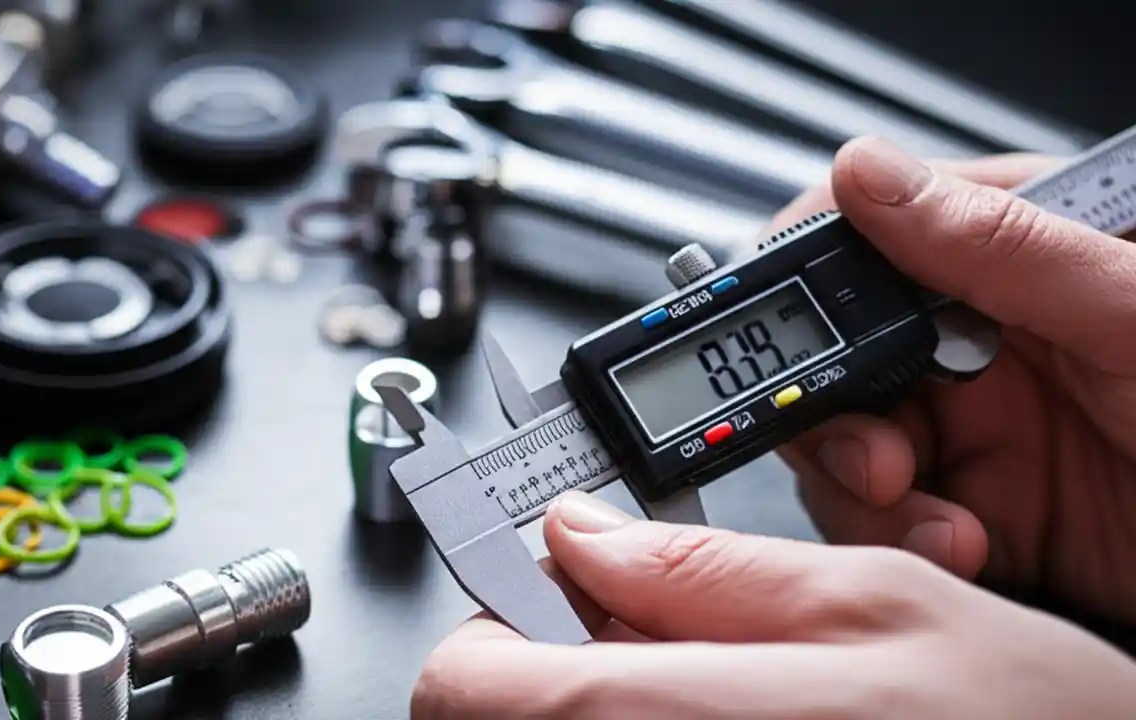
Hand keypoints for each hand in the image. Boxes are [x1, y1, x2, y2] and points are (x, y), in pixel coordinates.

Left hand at [412, 493, 1135, 718]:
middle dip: (560, 656)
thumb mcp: (879, 603)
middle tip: (654, 627)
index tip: (537, 583)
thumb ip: (706, 569)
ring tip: (720, 680)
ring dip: (612, 695)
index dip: (490, 620)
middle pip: (505, 716)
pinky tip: (743, 717)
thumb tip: (583, 532)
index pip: (464, 685)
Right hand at [773, 138, 1135, 624]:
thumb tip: (870, 177)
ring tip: (941, 515)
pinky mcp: (974, 507)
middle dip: (836, 413)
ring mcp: (973, 426)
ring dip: (869, 491)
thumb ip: (1004, 246)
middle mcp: (981, 336)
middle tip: (882, 452)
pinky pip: (881, 519)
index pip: (865, 233)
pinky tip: (962, 543)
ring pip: (841, 446)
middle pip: (833, 354)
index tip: (802, 336)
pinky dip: (900, 539)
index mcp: (1015, 254)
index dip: (814, 279)